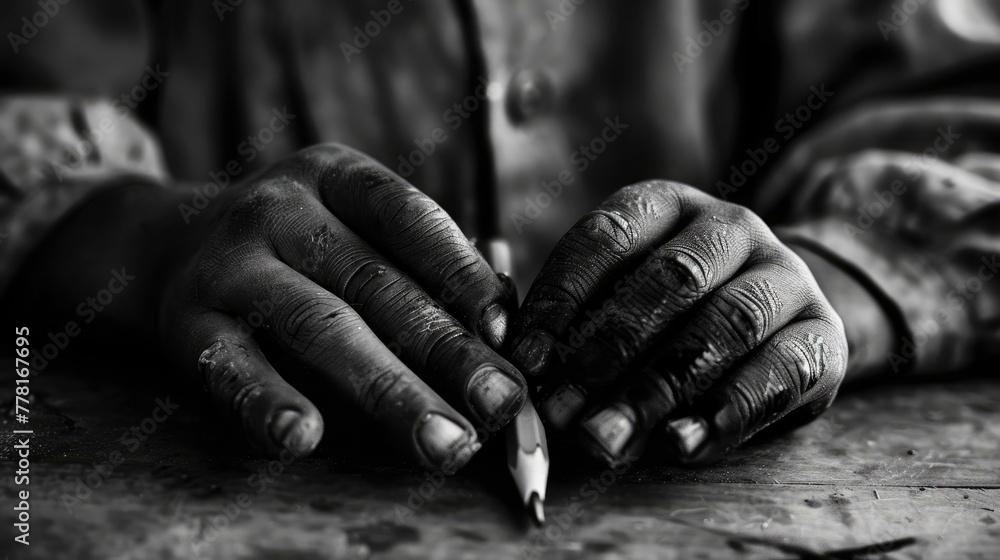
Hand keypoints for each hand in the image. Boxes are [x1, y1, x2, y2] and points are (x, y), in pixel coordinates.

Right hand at [161, 144, 524, 471]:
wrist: (169, 243)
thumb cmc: (299, 248)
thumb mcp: (353, 228)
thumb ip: (419, 266)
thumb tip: (500, 328)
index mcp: (337, 177)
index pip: (410, 217)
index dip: (461, 273)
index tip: (504, 331)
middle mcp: (281, 210)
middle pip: (376, 284)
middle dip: (446, 352)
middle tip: (498, 406)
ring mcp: (230, 264)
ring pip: (321, 327)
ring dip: (389, 392)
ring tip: (443, 444)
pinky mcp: (187, 322)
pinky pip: (231, 367)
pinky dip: (268, 402)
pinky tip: (303, 438)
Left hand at [508, 181, 846, 465]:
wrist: (779, 320)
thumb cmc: (672, 314)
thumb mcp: (622, 298)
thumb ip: (576, 324)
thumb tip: (522, 368)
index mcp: (667, 205)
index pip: (606, 237)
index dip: (561, 300)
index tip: (524, 361)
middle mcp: (731, 227)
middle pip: (670, 280)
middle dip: (608, 350)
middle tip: (562, 412)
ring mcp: (786, 275)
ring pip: (725, 324)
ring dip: (659, 388)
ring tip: (608, 439)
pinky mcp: (826, 335)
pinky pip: (781, 372)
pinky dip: (727, 412)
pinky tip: (681, 444)